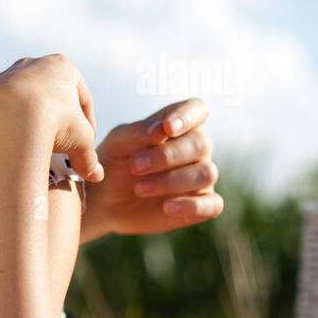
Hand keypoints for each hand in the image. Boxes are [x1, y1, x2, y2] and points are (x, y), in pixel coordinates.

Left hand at [0, 54, 104, 181]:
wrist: (8, 118)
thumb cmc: (54, 122)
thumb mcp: (81, 140)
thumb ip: (89, 157)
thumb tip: (96, 176)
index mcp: (61, 67)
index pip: (80, 97)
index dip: (86, 123)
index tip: (84, 144)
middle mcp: (31, 65)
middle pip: (48, 95)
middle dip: (55, 118)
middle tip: (58, 144)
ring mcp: (4, 76)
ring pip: (20, 101)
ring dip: (27, 121)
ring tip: (32, 146)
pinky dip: (3, 125)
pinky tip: (8, 144)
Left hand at [85, 98, 223, 239]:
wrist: (103, 201)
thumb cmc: (113, 164)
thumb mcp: (116, 144)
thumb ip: (137, 132)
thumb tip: (163, 129)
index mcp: (177, 126)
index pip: (197, 110)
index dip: (188, 116)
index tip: (168, 128)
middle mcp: (195, 149)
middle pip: (202, 144)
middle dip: (167, 156)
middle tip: (135, 166)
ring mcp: (199, 177)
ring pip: (206, 173)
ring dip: (171, 181)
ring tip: (139, 188)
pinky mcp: (199, 205)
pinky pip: (213, 204)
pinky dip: (192, 205)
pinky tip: (167, 207)